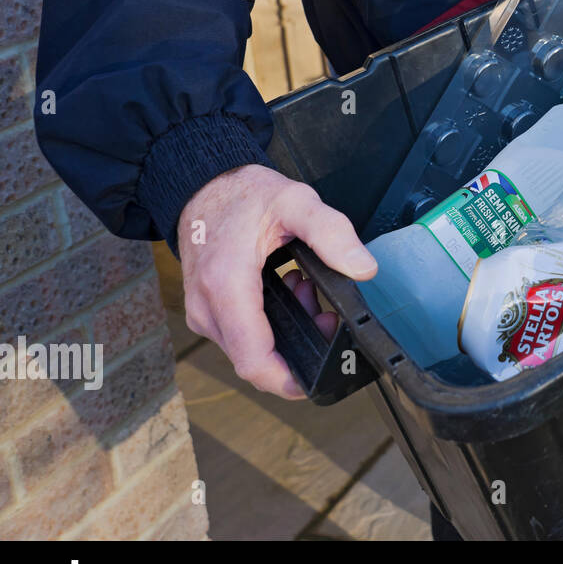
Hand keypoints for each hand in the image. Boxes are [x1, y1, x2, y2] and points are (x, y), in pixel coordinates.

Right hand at [178, 164, 376, 397]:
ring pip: (250, 348)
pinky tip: (286, 287)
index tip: (319, 376)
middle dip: (299, 344)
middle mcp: (207, 308)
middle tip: (322, 306)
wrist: (199, 183)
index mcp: (227, 286)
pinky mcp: (205, 310)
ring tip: (304, 286)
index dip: (288, 381)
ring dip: (287, 329)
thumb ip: (332, 234)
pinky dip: (270, 321)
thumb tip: (363, 268)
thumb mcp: (296, 201)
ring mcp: (202, 312)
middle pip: (257, 358)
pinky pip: (241, 334)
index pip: (254, 361)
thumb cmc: (242, 192)